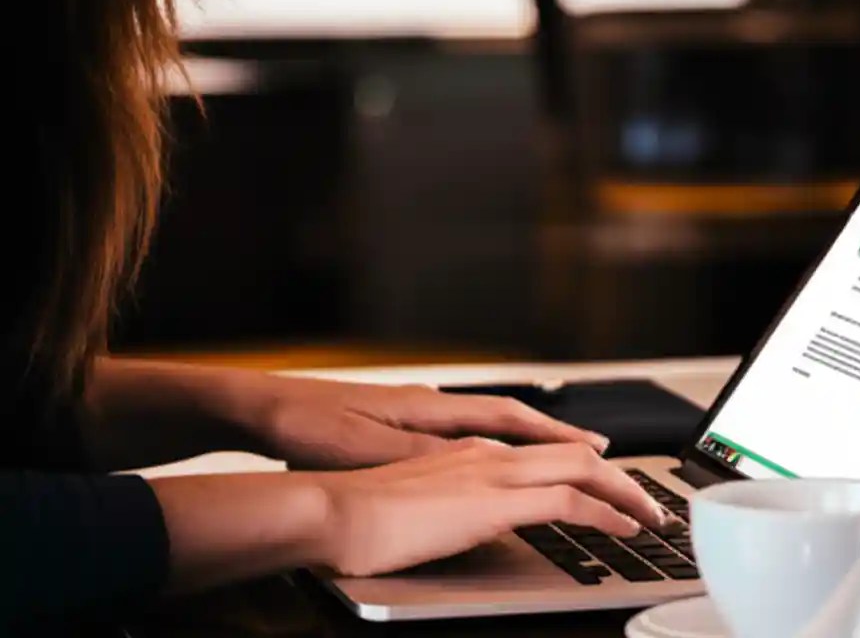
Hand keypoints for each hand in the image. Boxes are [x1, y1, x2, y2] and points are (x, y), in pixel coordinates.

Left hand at [236, 372, 610, 469]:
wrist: (254, 405)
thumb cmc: (303, 425)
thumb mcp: (364, 448)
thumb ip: (421, 456)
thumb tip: (479, 461)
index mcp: (427, 407)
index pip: (510, 417)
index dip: (557, 433)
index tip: (598, 446)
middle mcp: (427, 404)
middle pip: (508, 416)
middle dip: (555, 433)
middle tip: (599, 449)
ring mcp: (410, 411)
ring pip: (484, 425)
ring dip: (525, 439)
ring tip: (556, 455)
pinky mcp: (390, 423)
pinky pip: (459, 434)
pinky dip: (490, 445)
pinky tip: (486, 459)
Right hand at [315, 439, 667, 576]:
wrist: (330, 512)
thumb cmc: (355, 516)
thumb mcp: (413, 505)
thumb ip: (447, 506)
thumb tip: (464, 523)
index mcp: (466, 453)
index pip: (541, 453)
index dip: (580, 464)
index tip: (606, 481)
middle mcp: (487, 453)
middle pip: (573, 454)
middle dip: (618, 476)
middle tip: (646, 500)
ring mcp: (493, 473)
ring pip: (582, 470)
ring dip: (624, 493)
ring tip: (649, 516)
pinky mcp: (495, 501)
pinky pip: (569, 502)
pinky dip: (606, 513)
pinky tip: (623, 528)